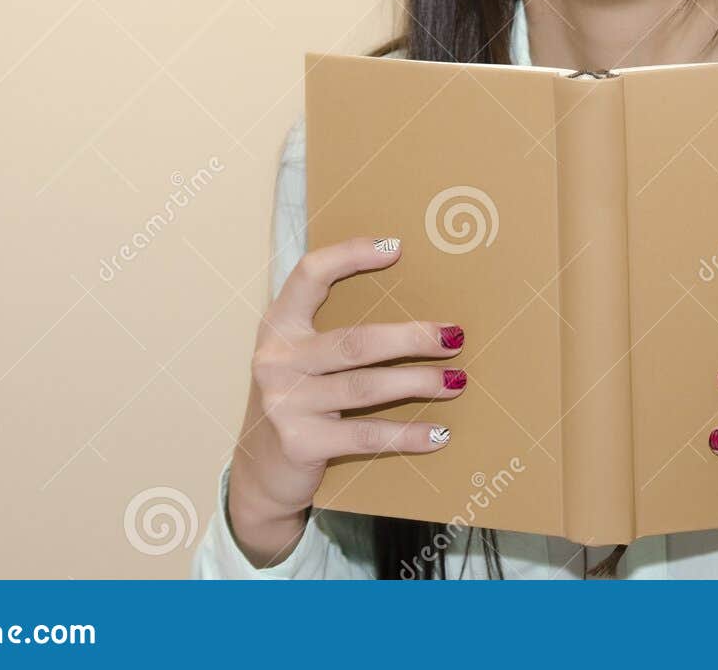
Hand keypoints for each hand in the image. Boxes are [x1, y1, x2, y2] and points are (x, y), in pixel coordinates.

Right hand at [227, 236, 466, 567]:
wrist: (260, 470)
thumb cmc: (298, 399)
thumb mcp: (303, 357)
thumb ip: (337, 330)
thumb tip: (416, 314)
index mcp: (278, 325)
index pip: (310, 275)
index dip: (350, 255)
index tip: (396, 248)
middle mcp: (276, 359)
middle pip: (355, 341)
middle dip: (411, 339)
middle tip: (455, 336)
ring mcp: (285, 402)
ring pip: (366, 387)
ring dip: (419, 382)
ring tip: (457, 380)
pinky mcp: (300, 443)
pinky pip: (366, 435)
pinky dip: (408, 435)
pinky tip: (440, 433)